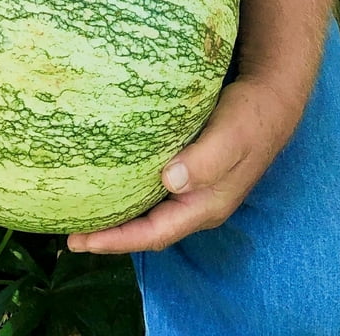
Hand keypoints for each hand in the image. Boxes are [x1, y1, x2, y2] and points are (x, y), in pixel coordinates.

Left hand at [67, 76, 306, 253]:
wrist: (268, 100)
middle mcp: (195, 204)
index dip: (117, 241)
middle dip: (109, 235)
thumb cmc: (250, 118)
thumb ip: (205, 161)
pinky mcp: (185, 170)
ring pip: (147, 211)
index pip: (154, 234)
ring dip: (116, 216)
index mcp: (205, 206)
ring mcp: (190, 189)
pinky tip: (106, 180)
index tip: (81, 241)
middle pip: (146, 229)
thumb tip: (170, 181)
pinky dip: (126, 191)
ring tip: (81, 211)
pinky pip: (150, 190)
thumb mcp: (231, 136)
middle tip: (71, 233)